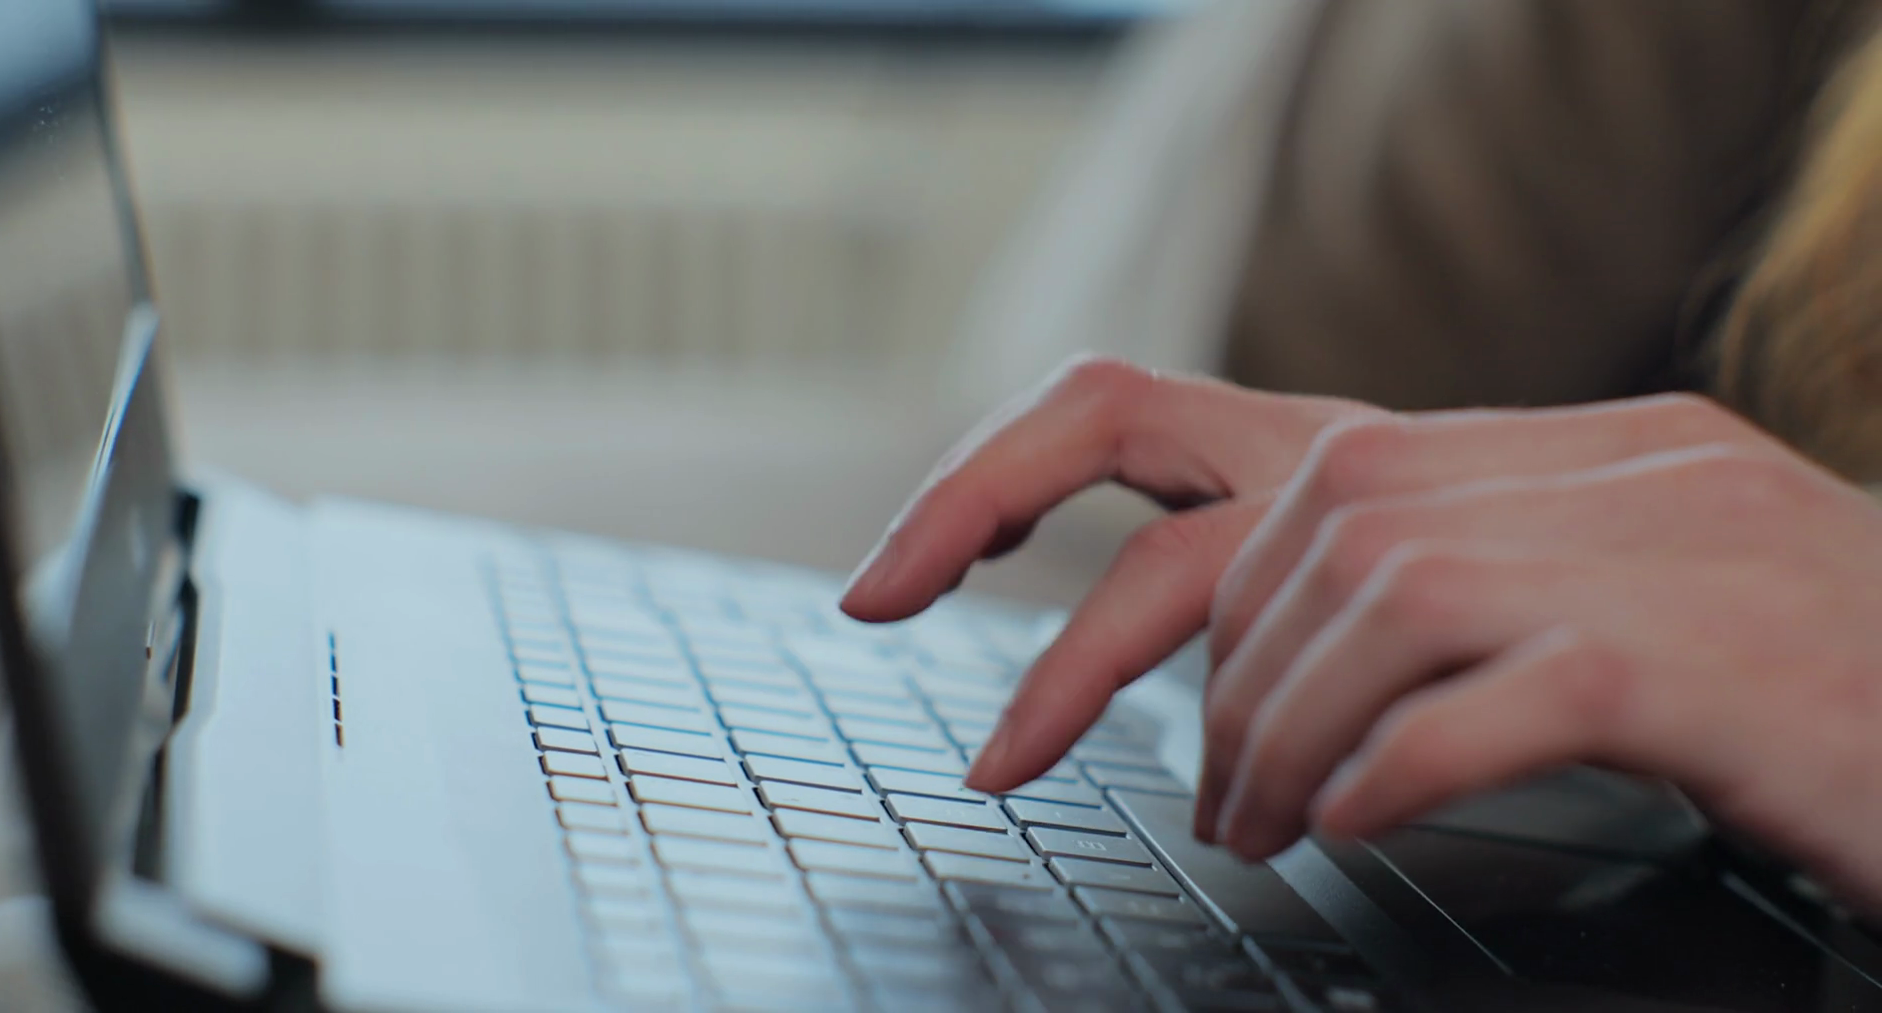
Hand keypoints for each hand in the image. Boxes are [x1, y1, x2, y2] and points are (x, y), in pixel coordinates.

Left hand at [844, 359, 1881, 912]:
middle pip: (1272, 515)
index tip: (900, 579)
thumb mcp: (1601, 616)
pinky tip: (1355, 822)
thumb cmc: (1806, 696)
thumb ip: (1435, 610)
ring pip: (1362, 601)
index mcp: (1528, 450)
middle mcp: (1582, 464)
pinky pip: (1482, 694)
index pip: (1191, 411)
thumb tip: (1264, 690)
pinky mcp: (1699, 659)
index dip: (1012, 480)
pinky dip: (1387, 766)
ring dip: (1257, 733)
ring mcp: (1650, 545)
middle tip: (1050, 766)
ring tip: (1246, 826)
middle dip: (1113, 652)